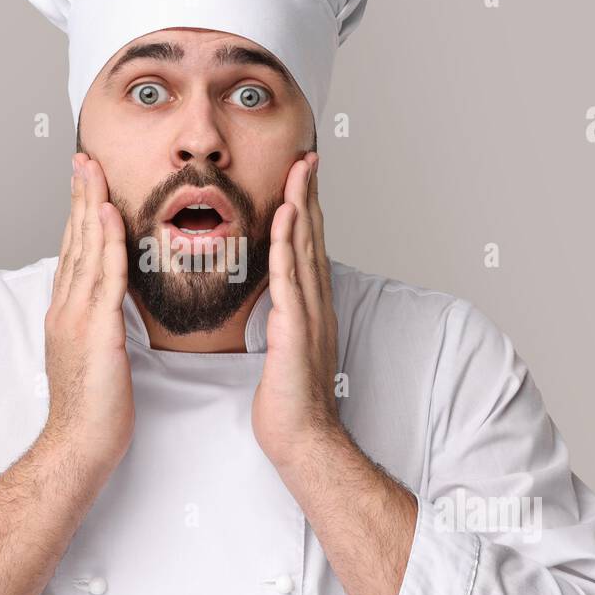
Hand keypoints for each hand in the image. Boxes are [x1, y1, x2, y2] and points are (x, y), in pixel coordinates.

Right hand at [40, 154, 134, 471]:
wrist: (77, 446)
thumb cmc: (90, 413)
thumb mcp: (92, 359)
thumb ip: (95, 329)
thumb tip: (106, 311)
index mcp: (64, 315)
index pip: (73, 254)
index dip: (78, 216)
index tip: (84, 185)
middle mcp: (65, 309)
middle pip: (73, 242)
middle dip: (79, 197)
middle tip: (83, 159)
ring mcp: (77, 318)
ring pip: (85, 250)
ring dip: (90, 206)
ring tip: (93, 169)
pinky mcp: (96, 331)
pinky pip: (104, 278)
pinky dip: (106, 243)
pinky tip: (108, 214)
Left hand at [251, 152, 344, 467]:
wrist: (304, 438)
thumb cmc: (290, 403)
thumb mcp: (286, 352)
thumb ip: (285, 323)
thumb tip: (277, 306)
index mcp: (311, 308)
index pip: (308, 248)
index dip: (306, 210)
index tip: (300, 178)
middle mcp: (316, 303)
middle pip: (313, 237)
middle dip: (310, 194)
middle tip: (306, 155)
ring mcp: (309, 313)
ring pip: (305, 247)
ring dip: (302, 204)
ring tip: (300, 168)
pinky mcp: (295, 327)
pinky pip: (289, 276)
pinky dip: (287, 241)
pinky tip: (284, 214)